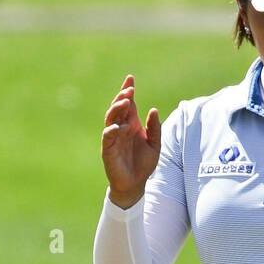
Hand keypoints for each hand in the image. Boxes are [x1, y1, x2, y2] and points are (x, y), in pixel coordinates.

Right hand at [101, 74, 161, 205]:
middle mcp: (121, 127)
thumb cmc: (144, 164)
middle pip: (118, 107)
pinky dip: (112, 130)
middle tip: (129, 90)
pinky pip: (108, 136)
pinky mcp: (108, 149)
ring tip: (126, 102)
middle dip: (122, 97)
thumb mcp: (155, 145)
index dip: (128, 90)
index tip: (131, 78)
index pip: (128, 103)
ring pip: (111, 118)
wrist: (136, 184)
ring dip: (117, 109)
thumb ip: (155, 128)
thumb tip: (153, 109)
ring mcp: (113, 137)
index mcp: (132, 124)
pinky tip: (119, 126)